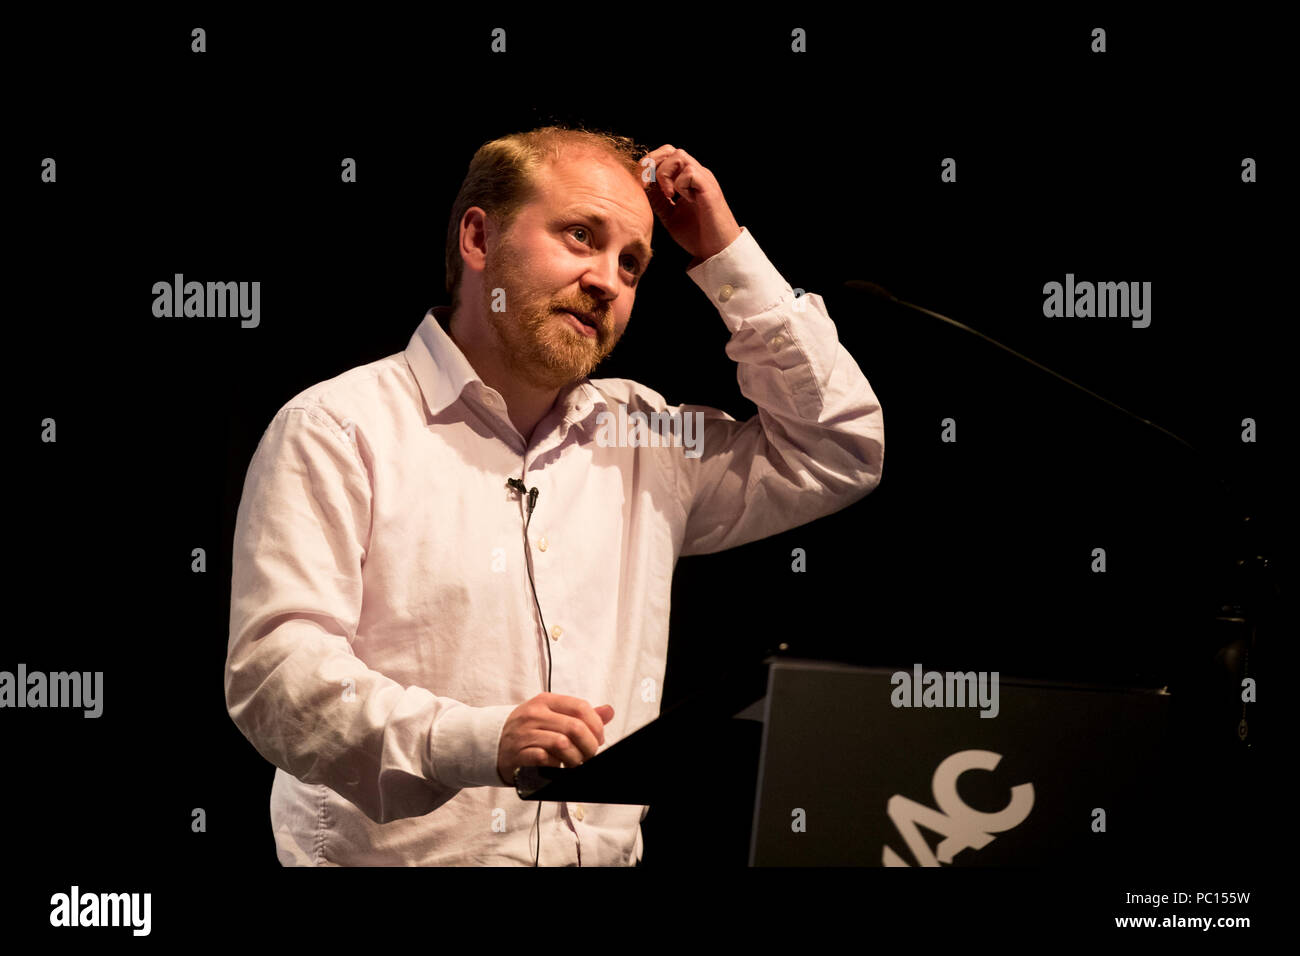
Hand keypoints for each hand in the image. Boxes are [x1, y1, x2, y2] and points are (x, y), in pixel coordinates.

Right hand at [497, 693, 614, 785]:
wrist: (490, 744)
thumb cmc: (528, 730)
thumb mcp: (551, 715)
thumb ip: (580, 714)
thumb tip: (609, 711)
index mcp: (545, 701)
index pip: (581, 707)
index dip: (596, 726)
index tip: (599, 739)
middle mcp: (534, 714)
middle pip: (575, 727)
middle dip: (589, 746)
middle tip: (589, 756)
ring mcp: (524, 733)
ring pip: (562, 744)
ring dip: (575, 758)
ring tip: (574, 763)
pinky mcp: (517, 754)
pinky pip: (544, 758)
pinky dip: (555, 765)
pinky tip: (556, 767)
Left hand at [641, 145, 742, 267]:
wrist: (718, 251)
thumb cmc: (698, 236)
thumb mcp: (670, 216)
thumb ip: (658, 201)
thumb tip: (643, 187)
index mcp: (686, 180)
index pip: (665, 157)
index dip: (649, 166)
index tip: (641, 185)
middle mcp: (696, 175)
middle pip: (670, 150)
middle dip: (652, 163)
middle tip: (647, 185)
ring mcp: (703, 179)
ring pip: (679, 155)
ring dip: (665, 174)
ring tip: (668, 195)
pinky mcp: (709, 189)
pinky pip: (689, 173)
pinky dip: (680, 185)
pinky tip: (686, 200)